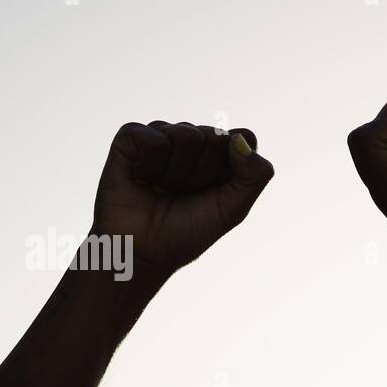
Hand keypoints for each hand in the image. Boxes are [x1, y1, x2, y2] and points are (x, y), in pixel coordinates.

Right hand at [89, 121, 274, 278]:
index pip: (244, 136)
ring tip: (161, 189)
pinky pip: (155, 140)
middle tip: (184, 193)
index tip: (216, 191)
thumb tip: (239, 138)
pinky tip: (141, 179)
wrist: (142, 251)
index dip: (234, 165)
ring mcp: (163, 135)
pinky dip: (150, 166)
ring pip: (186, 135)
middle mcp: (193, 141)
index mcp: (221, 156)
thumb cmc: (187, 232)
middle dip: (204, 172)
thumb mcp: (233, 209)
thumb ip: (255, 175)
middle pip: (216, 136)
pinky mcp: (132, 136)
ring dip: (176, 173)